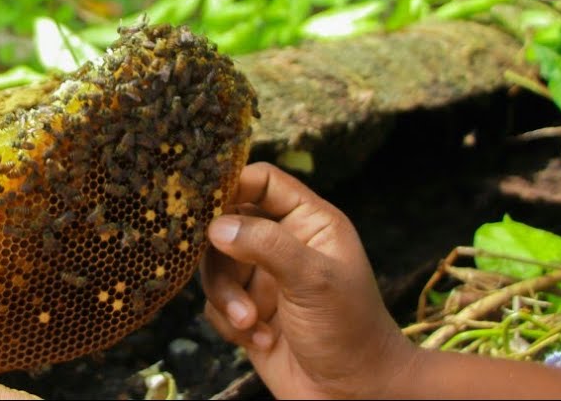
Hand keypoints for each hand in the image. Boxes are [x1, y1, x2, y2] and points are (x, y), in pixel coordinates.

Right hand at [199, 162, 419, 398]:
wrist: (354, 396)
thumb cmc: (350, 331)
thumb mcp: (314, 280)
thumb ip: (267, 244)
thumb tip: (218, 225)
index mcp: (309, 222)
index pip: (263, 182)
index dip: (233, 184)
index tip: (206, 204)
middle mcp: (283, 244)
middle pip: (228, 225)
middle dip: (223, 258)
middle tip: (233, 287)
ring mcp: (264, 278)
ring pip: (216, 266)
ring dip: (227, 297)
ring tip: (251, 323)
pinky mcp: (248, 312)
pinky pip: (215, 304)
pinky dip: (229, 323)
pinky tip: (259, 340)